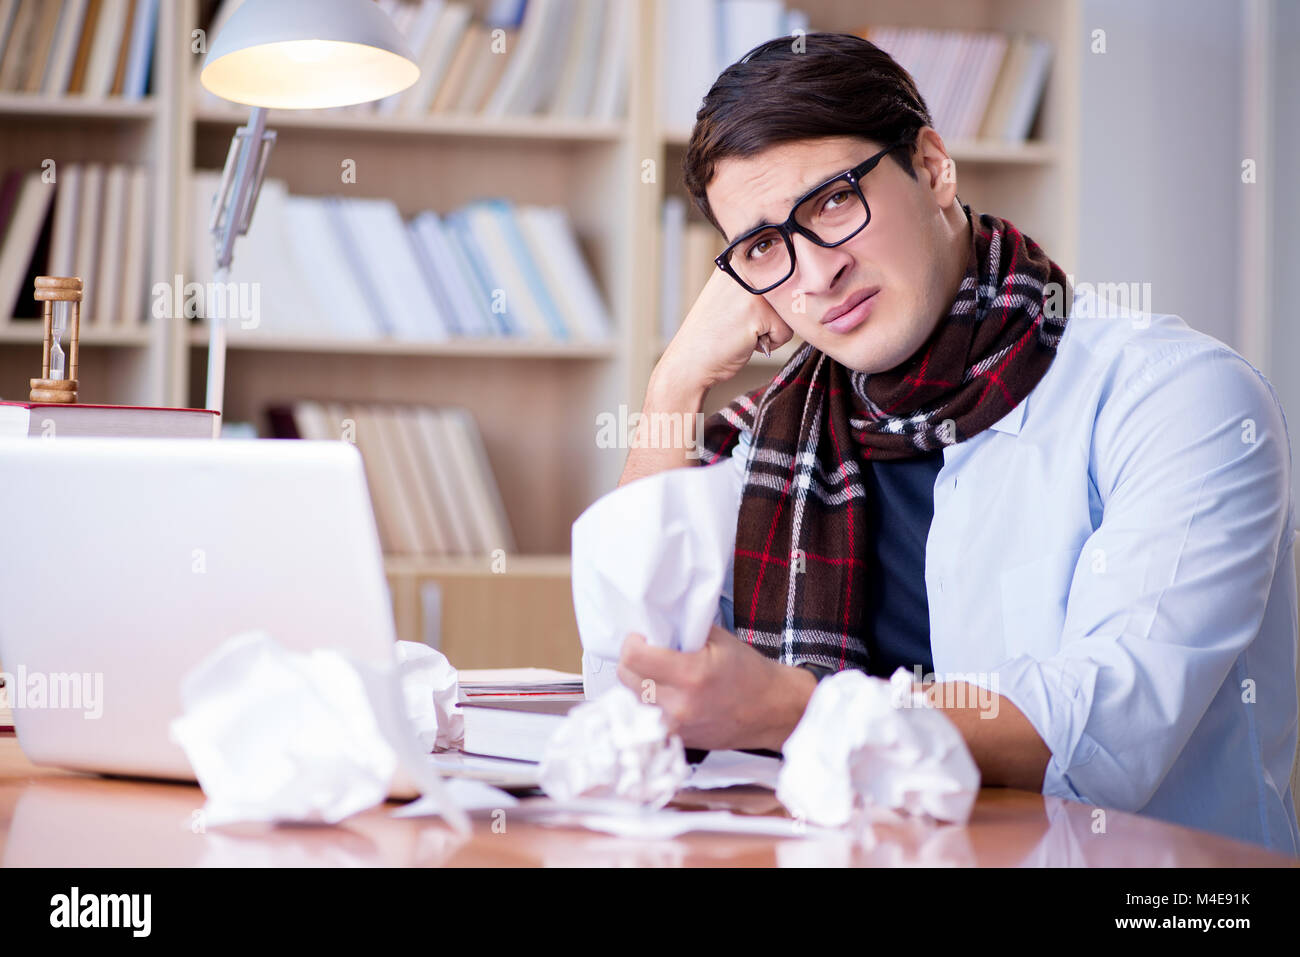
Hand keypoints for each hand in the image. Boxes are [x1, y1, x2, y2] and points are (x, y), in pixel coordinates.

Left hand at [615, 624, 816, 751]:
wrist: (770, 710)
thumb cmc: (748, 672)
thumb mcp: (718, 639)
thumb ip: (682, 629)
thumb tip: (651, 623)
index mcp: (690, 675)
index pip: (633, 657)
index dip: (632, 641)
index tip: (642, 636)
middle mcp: (678, 705)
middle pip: (626, 677)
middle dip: (633, 660)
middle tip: (649, 651)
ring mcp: (675, 727)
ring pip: (631, 697)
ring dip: (640, 681)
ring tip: (661, 672)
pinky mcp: (676, 739)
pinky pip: (646, 715)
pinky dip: (651, 701)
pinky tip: (669, 692)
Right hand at [657, 268, 795, 394]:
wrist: (690, 361)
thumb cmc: (714, 332)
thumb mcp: (734, 294)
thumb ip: (760, 282)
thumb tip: (804, 279)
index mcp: (740, 258)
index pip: (784, 273)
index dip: (772, 299)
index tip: (748, 310)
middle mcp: (747, 267)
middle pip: (789, 292)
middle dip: (773, 315)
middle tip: (742, 322)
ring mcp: (753, 288)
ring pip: (789, 312)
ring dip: (773, 329)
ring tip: (743, 331)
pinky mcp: (759, 311)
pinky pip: (786, 331)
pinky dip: (771, 343)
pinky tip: (744, 340)